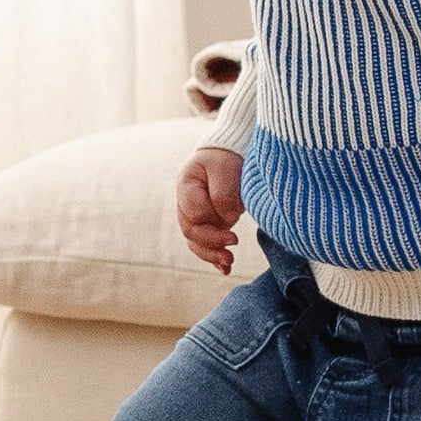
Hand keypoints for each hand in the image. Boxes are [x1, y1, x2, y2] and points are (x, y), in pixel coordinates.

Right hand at [176, 147, 243, 272]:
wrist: (233, 151)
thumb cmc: (228, 156)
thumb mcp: (226, 168)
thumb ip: (223, 193)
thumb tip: (226, 220)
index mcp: (186, 185)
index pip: (193, 211)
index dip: (211, 219)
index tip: (234, 219)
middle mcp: (187, 202)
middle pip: (191, 231)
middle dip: (211, 243)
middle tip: (233, 246)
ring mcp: (197, 214)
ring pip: (196, 242)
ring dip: (211, 254)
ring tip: (229, 262)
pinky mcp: (209, 222)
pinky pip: (206, 244)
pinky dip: (214, 258)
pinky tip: (225, 269)